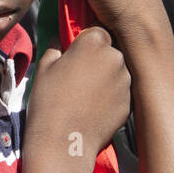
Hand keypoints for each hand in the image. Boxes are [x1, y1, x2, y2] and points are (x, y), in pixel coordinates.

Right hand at [25, 27, 130, 167]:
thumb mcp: (44, 66)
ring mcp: (125, 81)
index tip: (74, 54)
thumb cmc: (49, 101)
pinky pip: (119, 92)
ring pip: (116, 71)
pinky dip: (110, 96)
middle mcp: (116, 57)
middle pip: (109, 51)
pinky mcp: (129, 102)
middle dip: (97, 59)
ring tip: (85, 95)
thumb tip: (63, 38)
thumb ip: (57, 44)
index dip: (85, 42)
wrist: (64, 142)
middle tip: (78, 76)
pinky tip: (93, 108)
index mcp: (94, 42)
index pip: (96, 31)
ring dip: (105, 77)